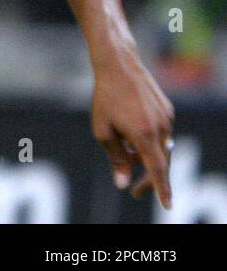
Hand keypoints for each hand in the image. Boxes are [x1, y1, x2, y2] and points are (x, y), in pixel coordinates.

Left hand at [92, 42, 174, 208]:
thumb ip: (116, 158)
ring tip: (125, 151)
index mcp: (144, 134)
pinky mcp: (168, 110)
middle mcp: (161, 127)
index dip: (162, 189)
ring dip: (146, 157)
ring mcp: (167, 118)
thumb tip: (122, 182)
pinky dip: (149, 141)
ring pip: (161, 147)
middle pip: (160, 162)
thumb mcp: (103, 130)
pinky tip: (131, 132)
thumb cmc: (105, 98)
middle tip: (135, 191)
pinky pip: (161, 133)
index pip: (157, 169)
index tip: (167, 205)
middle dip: (148, 178)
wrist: (118, 65)